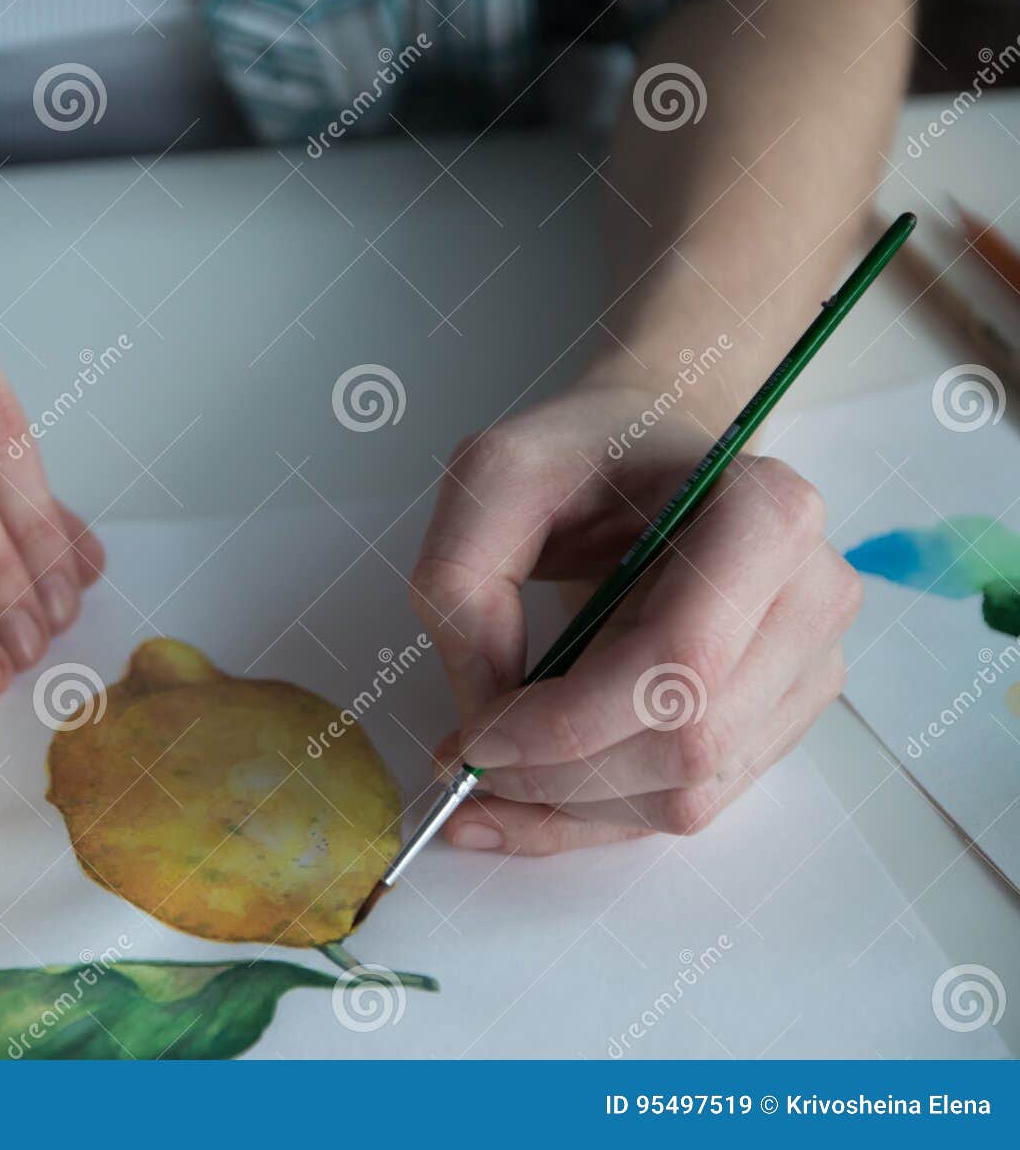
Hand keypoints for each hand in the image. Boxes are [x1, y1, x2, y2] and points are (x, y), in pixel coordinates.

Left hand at [409, 383, 860, 853]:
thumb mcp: (490, 476)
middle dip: (558, 776)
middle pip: (686, 745)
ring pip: (687, 797)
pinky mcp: (779, 720)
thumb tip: (484, 708)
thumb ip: (460, 578)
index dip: (567, 724)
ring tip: (486, 772)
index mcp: (767, 516)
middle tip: (464, 759)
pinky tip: (524, 798)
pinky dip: (591, 817)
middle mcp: (814, 596)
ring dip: (570, 807)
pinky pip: (684, 807)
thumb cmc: (577, 455)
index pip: (677, 663)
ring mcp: (808, 666)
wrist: (644, 458)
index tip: (475, 734)